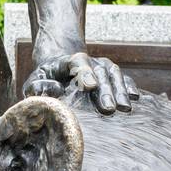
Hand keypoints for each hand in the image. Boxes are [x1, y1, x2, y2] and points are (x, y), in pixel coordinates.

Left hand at [24, 51, 139, 113]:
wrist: (59, 68)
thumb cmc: (45, 79)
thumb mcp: (34, 81)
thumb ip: (37, 86)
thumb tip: (54, 90)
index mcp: (68, 61)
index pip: (78, 63)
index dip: (85, 72)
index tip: (90, 86)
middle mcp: (90, 62)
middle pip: (100, 72)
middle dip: (105, 91)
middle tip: (108, 109)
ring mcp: (103, 67)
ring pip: (114, 75)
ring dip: (120, 91)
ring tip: (125, 108)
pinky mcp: (112, 76)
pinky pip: (124, 79)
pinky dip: (130, 87)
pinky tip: (135, 98)